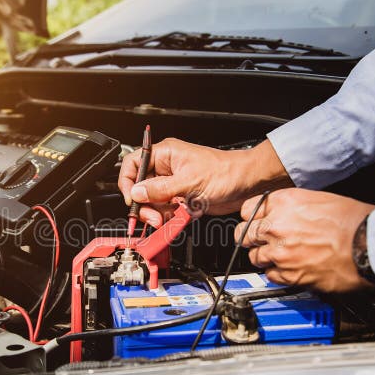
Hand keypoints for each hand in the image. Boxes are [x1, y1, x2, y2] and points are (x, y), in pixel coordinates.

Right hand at [118, 137, 291, 225]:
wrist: (246, 184)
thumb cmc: (225, 172)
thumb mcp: (189, 181)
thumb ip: (160, 189)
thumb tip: (137, 193)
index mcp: (165, 154)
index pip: (133, 164)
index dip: (128, 182)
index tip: (132, 199)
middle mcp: (166, 168)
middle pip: (140, 187)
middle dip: (144, 204)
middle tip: (152, 216)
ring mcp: (173, 183)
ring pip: (152, 202)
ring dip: (157, 213)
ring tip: (166, 219)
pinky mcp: (181, 197)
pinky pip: (165, 210)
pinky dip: (168, 217)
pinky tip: (177, 218)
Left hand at [236, 188, 374, 292]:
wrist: (368, 246)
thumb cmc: (354, 222)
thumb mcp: (320, 199)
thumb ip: (293, 207)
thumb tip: (283, 212)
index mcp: (283, 203)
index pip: (248, 210)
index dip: (252, 218)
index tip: (255, 222)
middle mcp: (276, 226)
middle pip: (244, 235)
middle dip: (252, 238)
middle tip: (262, 241)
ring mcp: (280, 252)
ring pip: (255, 257)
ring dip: (265, 257)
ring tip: (280, 256)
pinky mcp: (289, 275)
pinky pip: (270, 275)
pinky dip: (277, 273)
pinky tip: (290, 268)